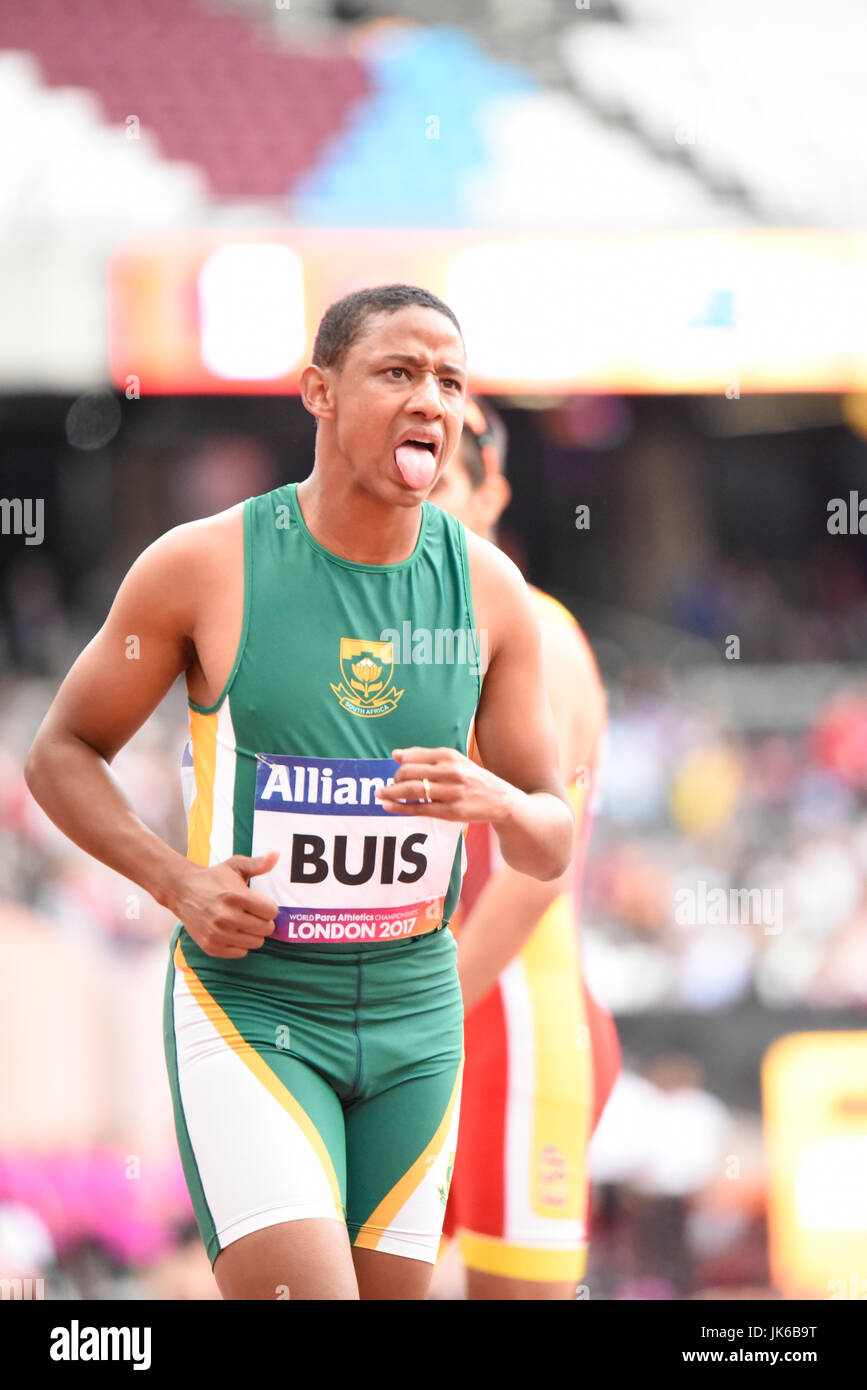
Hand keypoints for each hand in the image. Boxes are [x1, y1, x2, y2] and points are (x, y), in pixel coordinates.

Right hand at [170, 850, 279, 957]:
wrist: (182, 891)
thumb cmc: (213, 878)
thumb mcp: (235, 866)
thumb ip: (258, 863)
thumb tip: (276, 854)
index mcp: (235, 896)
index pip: (271, 911)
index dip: (269, 907)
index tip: (260, 904)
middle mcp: (226, 916)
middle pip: (266, 929)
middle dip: (264, 921)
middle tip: (254, 914)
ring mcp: (217, 934)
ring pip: (256, 943)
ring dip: (254, 933)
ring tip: (244, 922)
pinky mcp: (211, 946)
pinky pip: (241, 953)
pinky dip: (241, 944)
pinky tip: (233, 932)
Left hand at [375, 746, 519, 825]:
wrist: (501, 800)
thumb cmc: (473, 779)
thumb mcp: (456, 761)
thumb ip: (427, 757)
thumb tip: (396, 755)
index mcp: (450, 756)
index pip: (414, 756)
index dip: (399, 762)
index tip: (393, 766)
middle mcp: (450, 772)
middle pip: (409, 772)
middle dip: (394, 778)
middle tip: (389, 784)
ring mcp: (451, 792)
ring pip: (412, 791)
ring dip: (391, 793)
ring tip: (380, 794)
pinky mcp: (450, 812)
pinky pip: (419, 809)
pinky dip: (400, 808)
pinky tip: (388, 806)